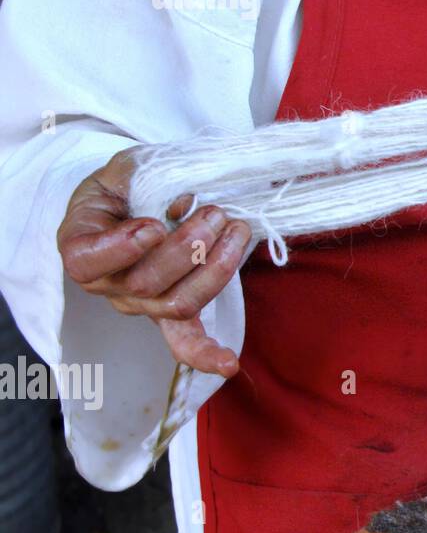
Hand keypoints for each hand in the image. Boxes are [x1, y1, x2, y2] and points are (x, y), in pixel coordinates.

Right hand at [56, 148, 249, 376]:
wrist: (135, 200)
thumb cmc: (126, 185)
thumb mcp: (125, 169)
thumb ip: (143, 179)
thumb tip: (180, 202)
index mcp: (82, 246)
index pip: (89, 260)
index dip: (122, 247)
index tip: (153, 225)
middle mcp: (107, 285)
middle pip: (146, 284)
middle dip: (189, 247)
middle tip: (216, 213)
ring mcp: (140, 304)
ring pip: (177, 303)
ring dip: (216, 269)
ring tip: (237, 231)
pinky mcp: (170, 312)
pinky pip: (183, 340)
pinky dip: (205, 354)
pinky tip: (228, 363)